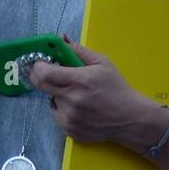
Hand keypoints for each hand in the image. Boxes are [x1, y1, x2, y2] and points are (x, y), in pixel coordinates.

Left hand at [26, 39, 151, 144]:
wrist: (130, 118)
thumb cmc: (116, 87)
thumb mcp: (102, 62)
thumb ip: (78, 50)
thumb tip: (60, 39)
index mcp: (79, 80)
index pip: (44, 73)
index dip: (38, 65)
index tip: (41, 61)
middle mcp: (71, 100)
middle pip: (40, 85)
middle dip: (40, 76)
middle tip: (48, 71)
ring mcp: (69, 117)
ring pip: (51, 99)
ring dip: (57, 93)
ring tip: (76, 93)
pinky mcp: (69, 130)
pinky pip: (57, 114)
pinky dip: (63, 108)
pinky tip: (79, 107)